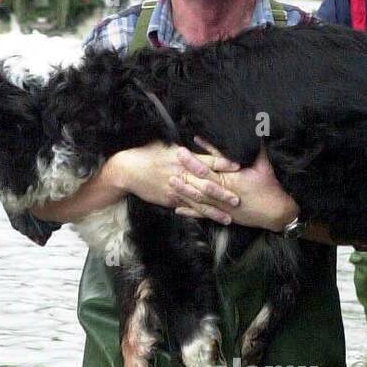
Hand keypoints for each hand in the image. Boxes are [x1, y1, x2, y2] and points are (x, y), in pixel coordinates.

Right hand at [28, 140, 240, 225]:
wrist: (127, 169)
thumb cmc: (148, 153)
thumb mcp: (167, 146)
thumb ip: (185, 150)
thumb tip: (200, 146)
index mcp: (182, 157)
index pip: (206, 160)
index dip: (222, 163)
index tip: (238, 166)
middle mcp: (180, 173)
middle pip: (205, 184)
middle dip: (222, 192)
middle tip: (239, 199)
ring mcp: (175, 188)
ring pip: (198, 201)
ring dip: (213, 210)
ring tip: (228, 217)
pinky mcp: (169, 199)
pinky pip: (186, 207)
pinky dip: (198, 214)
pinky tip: (209, 220)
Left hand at [174, 137, 299, 231]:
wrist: (275, 213)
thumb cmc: (270, 188)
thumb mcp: (264, 166)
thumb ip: (256, 149)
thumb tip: (254, 131)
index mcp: (232, 179)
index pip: (211, 165)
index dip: (197, 156)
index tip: (187, 147)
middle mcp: (223, 193)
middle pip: (200, 180)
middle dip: (186, 169)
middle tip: (174, 159)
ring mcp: (221, 206)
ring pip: (198, 198)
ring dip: (183, 190)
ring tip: (170, 182)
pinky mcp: (222, 215)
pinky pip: (203, 214)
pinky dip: (190, 212)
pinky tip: (177, 208)